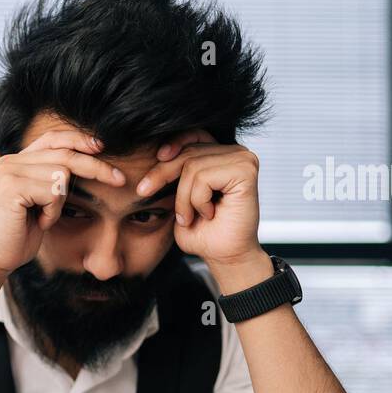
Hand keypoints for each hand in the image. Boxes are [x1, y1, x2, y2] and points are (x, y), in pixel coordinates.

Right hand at [0, 128, 126, 278]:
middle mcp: (10, 161)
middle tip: (120, 180)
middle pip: (65, 153)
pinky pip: (53, 191)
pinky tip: (38, 223)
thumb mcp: (38, 203)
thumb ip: (51, 180)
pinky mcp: (11, 187)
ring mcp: (9, 172)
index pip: (52, 138)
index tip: (102, 147)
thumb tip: (86, 161)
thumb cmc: (17, 237)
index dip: (79, 139)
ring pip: (62, 174)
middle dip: (96, 166)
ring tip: (44, 218)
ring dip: (61, 203)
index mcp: (16, 162)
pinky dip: (53, 212)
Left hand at [135, 129, 262, 268]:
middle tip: (145, 193)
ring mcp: (243, 159)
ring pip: (192, 166)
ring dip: (183, 198)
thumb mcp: (179, 197)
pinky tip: (209, 213)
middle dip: (163, 174)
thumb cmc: (204, 231)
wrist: (224, 256)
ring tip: (192, 216)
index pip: (192, 135)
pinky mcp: (246, 171)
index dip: (172, 143)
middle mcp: (235, 152)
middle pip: (187, 151)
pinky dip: (197, 200)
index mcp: (220, 155)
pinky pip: (203, 177)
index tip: (157, 158)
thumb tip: (155, 151)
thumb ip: (172, 174)